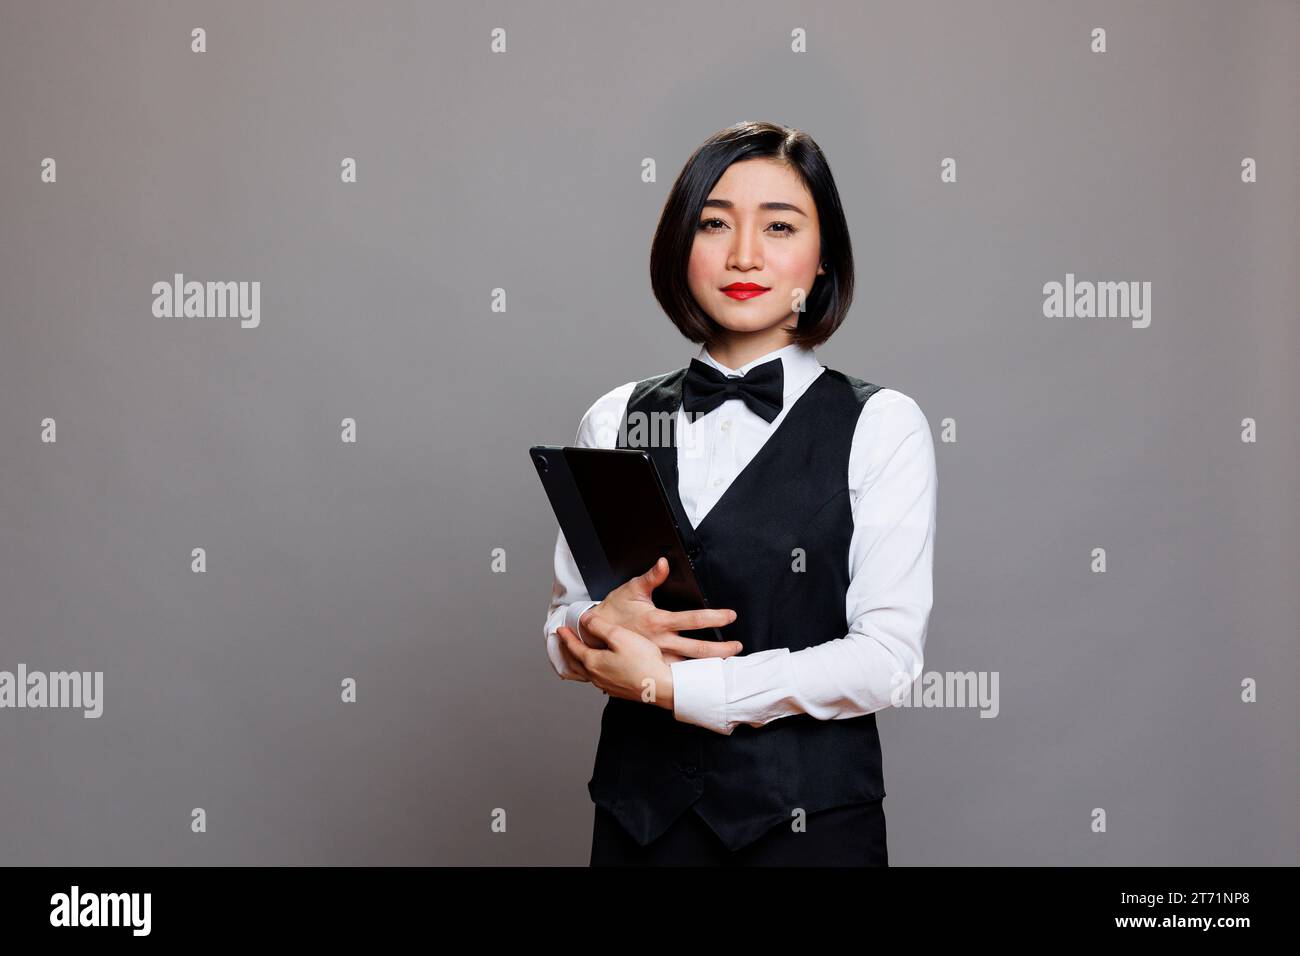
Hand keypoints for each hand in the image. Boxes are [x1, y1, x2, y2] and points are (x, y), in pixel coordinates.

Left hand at [557, 614, 674, 709]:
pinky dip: (591, 671)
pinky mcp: (618, 690)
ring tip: (576, 655)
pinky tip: (598, 669)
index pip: (573, 647)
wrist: (660, 686)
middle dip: (567, 650)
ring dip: (578, 661)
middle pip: (575, 662)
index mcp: (594, 662)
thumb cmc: (643, 662)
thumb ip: (599, 626)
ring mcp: (607, 685)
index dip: (566, 637)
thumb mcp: (619, 636)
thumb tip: (585, 620)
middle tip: (562, 642)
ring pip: (586, 672)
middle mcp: (597, 676)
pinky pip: (598, 678)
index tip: (560, 630)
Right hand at [577, 557, 741, 664]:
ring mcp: (657, 658)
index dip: (714, 617)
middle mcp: (661, 643)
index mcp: (658, 622)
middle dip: (720, 650)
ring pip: (688, 667)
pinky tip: (703, 679)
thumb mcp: (631, 589)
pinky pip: (675, 676)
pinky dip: (690, 678)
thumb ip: (651, 577)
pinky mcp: (652, 667)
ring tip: (727, 668)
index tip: (731, 616)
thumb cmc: (614, 609)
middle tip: (737, 647)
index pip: (693, 619)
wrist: (594, 634)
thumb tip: (664, 563)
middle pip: (697, 649)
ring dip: (707, 668)